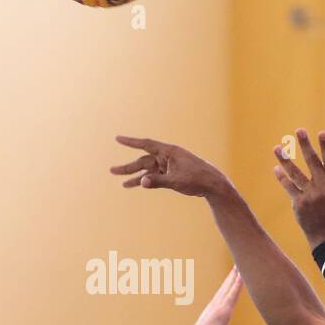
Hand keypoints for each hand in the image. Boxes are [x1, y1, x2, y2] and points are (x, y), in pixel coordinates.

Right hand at [111, 136, 232, 198]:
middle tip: (112, 171)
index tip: (117, 138)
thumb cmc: (197, 178)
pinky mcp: (171, 174)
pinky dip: (145, 181)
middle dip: (128, 167)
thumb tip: (141, 183)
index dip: (130, 142)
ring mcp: (168, 166)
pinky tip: (136, 185)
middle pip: (143, 161)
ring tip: (122, 183)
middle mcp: (166, 157)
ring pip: (147, 170)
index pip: (146, 144)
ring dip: (135, 176)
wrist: (212, 184)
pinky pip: (154, 177)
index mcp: (169, 152)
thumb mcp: (176, 181)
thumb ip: (158, 181)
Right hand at [164, 268, 242, 324]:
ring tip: (242, 264)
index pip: (220, 297)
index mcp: (210, 313)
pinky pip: (233, 292)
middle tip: (238, 265)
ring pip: (229, 287)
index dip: (226, 286)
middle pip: (225, 288)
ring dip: (236, 275)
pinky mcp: (223, 310)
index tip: (230, 278)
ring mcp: (218, 307)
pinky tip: (243, 273)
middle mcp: (213, 306)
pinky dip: (238, 282)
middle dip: (231, 276)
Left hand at [272, 129, 324, 248]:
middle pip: (313, 163)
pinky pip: (289, 187)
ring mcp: (312, 196)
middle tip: (299, 131)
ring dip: (285, 159)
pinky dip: (282, 177)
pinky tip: (276, 168)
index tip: (321, 133)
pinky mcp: (300, 204)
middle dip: (305, 146)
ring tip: (277, 147)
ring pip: (297, 173)